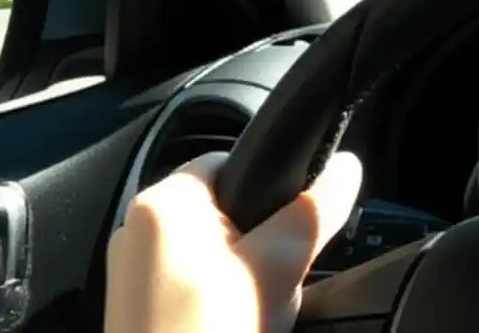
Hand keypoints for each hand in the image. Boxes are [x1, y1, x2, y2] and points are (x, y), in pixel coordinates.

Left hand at [105, 150, 362, 332]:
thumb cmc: (214, 330)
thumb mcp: (279, 267)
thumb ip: (315, 211)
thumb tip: (348, 165)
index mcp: (165, 201)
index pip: (232, 162)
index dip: (272, 191)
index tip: (289, 232)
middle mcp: (137, 226)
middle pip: (224, 209)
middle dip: (259, 239)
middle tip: (274, 277)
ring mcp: (130, 269)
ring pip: (210, 248)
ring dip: (242, 271)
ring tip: (253, 307)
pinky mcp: (134, 304)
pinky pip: (190, 279)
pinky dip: (216, 294)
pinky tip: (230, 324)